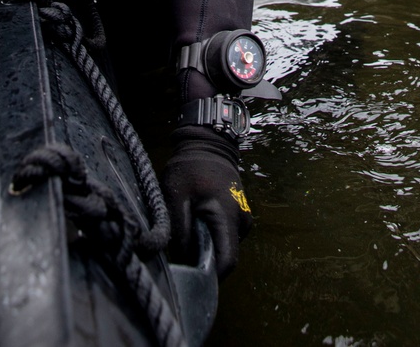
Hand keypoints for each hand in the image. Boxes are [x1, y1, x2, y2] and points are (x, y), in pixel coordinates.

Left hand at [161, 125, 252, 279]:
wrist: (207, 144)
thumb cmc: (190, 168)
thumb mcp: (176, 196)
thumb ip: (180, 230)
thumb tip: (182, 261)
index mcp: (228, 216)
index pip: (227, 261)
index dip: (210, 275)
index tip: (191, 275)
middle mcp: (242, 220)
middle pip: (225, 256)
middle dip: (204, 259)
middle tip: (183, 247)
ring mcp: (243, 217)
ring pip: (224, 246)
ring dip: (207, 245)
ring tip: (189, 225)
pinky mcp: (239, 214)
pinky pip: (225, 235)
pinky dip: (211, 235)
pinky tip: (197, 219)